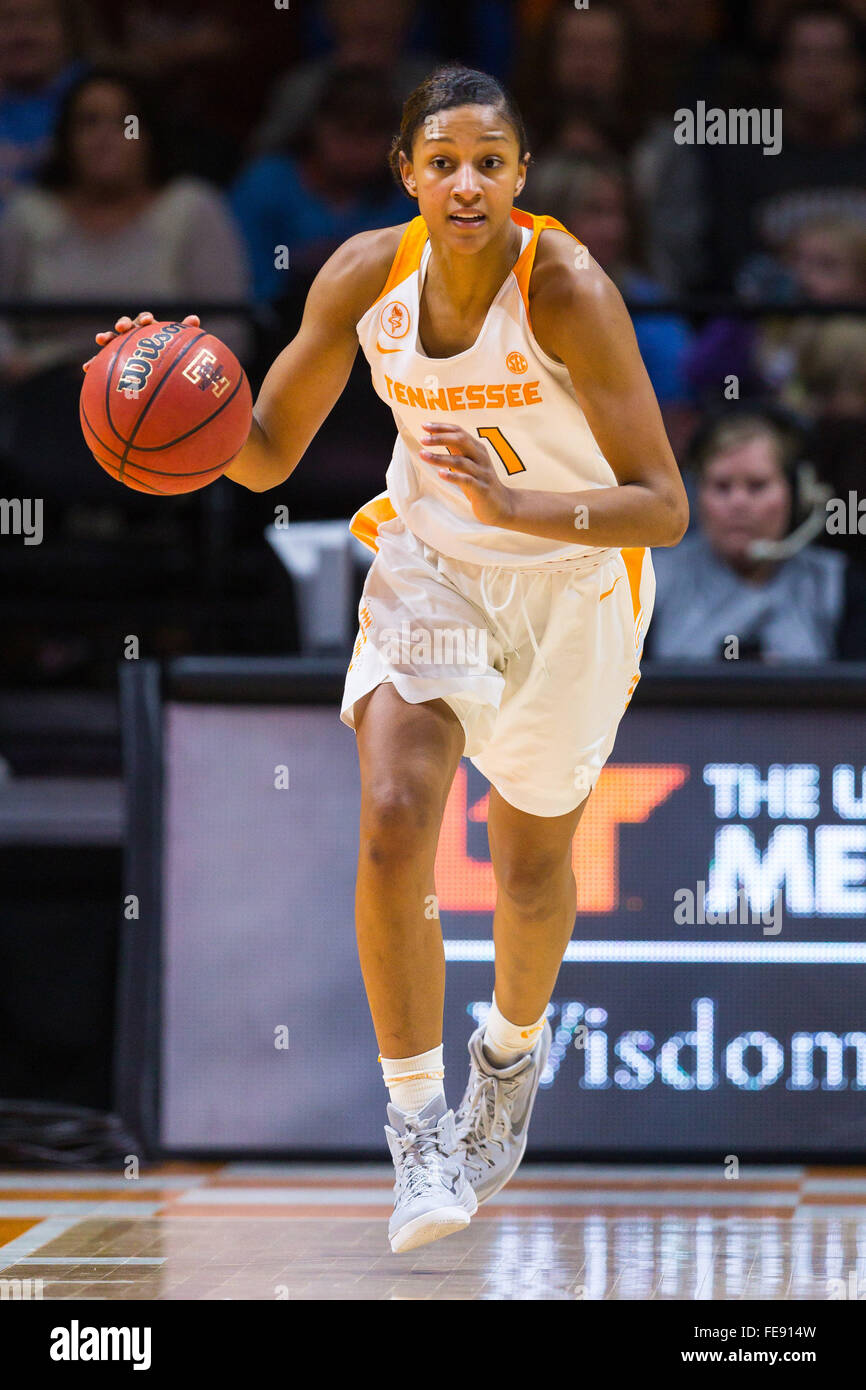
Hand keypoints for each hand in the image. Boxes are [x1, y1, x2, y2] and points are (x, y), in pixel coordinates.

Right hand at [82, 310, 199, 371]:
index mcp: (147, 330)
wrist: (154, 373)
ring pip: (111, 340)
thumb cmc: (166, 356)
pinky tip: (87, 368)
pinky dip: (94, 363)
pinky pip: (101, 362)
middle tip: (123, 327)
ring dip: (106, 337)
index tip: (148, 321)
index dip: (145, 319)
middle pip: (126, 326)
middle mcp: (132, 335)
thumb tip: (194, 319)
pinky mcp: (110, 361)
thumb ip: (184, 333)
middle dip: (124, 324)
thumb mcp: (176, 346)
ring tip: (100, 339)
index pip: (145, 320)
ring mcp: (120, 347)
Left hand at [419, 422, 514, 527]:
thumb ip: (456, 450)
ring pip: (460, 461)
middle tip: (422, 439)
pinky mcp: (482, 489)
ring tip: (422, 455)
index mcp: (477, 449)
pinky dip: (453, 476)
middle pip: (461, 440)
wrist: (502, 505)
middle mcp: (481, 457)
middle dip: (440, 438)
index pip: (459, 431)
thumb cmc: (480, 482)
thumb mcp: (469, 463)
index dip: (442, 427)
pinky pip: (467, 480)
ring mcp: (482, 473)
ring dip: (440, 457)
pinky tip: (440, 474)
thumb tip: (436, 436)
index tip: (424, 426)